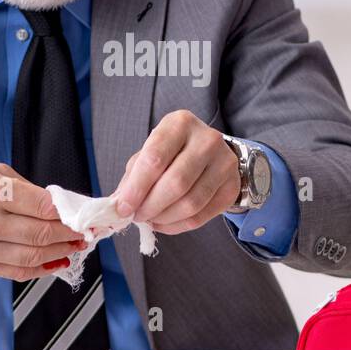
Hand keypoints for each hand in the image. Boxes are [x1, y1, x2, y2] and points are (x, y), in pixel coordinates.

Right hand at [0, 157, 85, 280]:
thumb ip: (24, 188)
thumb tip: (56, 205)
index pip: (44, 206)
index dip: (69, 213)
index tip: (83, 213)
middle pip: (42, 234)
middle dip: (70, 234)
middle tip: (86, 233)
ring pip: (32, 256)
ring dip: (60, 253)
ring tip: (75, 247)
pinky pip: (14, 271)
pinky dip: (39, 269)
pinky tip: (53, 261)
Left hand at [115, 110, 240, 235]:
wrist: (211, 153)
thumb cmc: (173, 151)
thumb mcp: (151, 151)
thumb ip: (134, 175)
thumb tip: (119, 205)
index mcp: (180, 123)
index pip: (155, 158)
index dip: (136, 188)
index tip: (123, 207)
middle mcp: (207, 140)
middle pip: (176, 183)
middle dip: (150, 206)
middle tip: (137, 215)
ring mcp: (225, 163)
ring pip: (190, 204)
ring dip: (164, 218)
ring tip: (150, 219)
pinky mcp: (231, 186)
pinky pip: (201, 216)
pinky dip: (178, 226)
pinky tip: (165, 222)